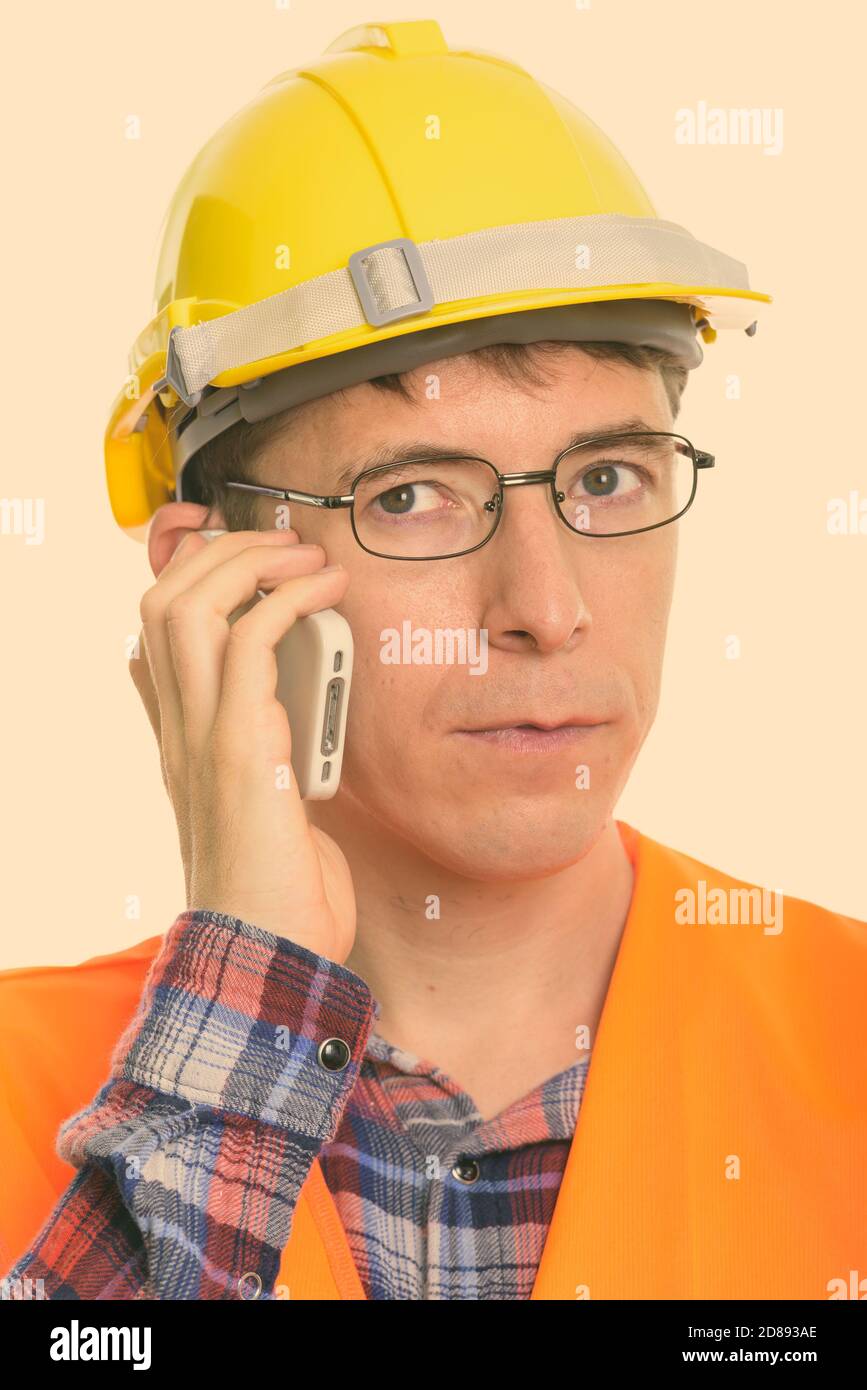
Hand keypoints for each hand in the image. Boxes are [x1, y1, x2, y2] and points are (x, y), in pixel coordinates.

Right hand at [129, 528, 356, 963]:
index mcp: (185, 741)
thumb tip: (300, 714)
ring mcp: (202, 739)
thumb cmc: (281, 894)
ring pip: (187, 607)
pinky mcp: (241, 750)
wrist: (268, 958)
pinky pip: (248, 642)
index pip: (155, 636)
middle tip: (282, 545)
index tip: (249, 558)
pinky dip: (288, 601)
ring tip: (305, 556)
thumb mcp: (275, 807)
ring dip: (249, 562)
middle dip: (218, 552)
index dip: (191, 578)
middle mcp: (180, 732)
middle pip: (160, 601)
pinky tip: (326, 594)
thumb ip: (276, 754)